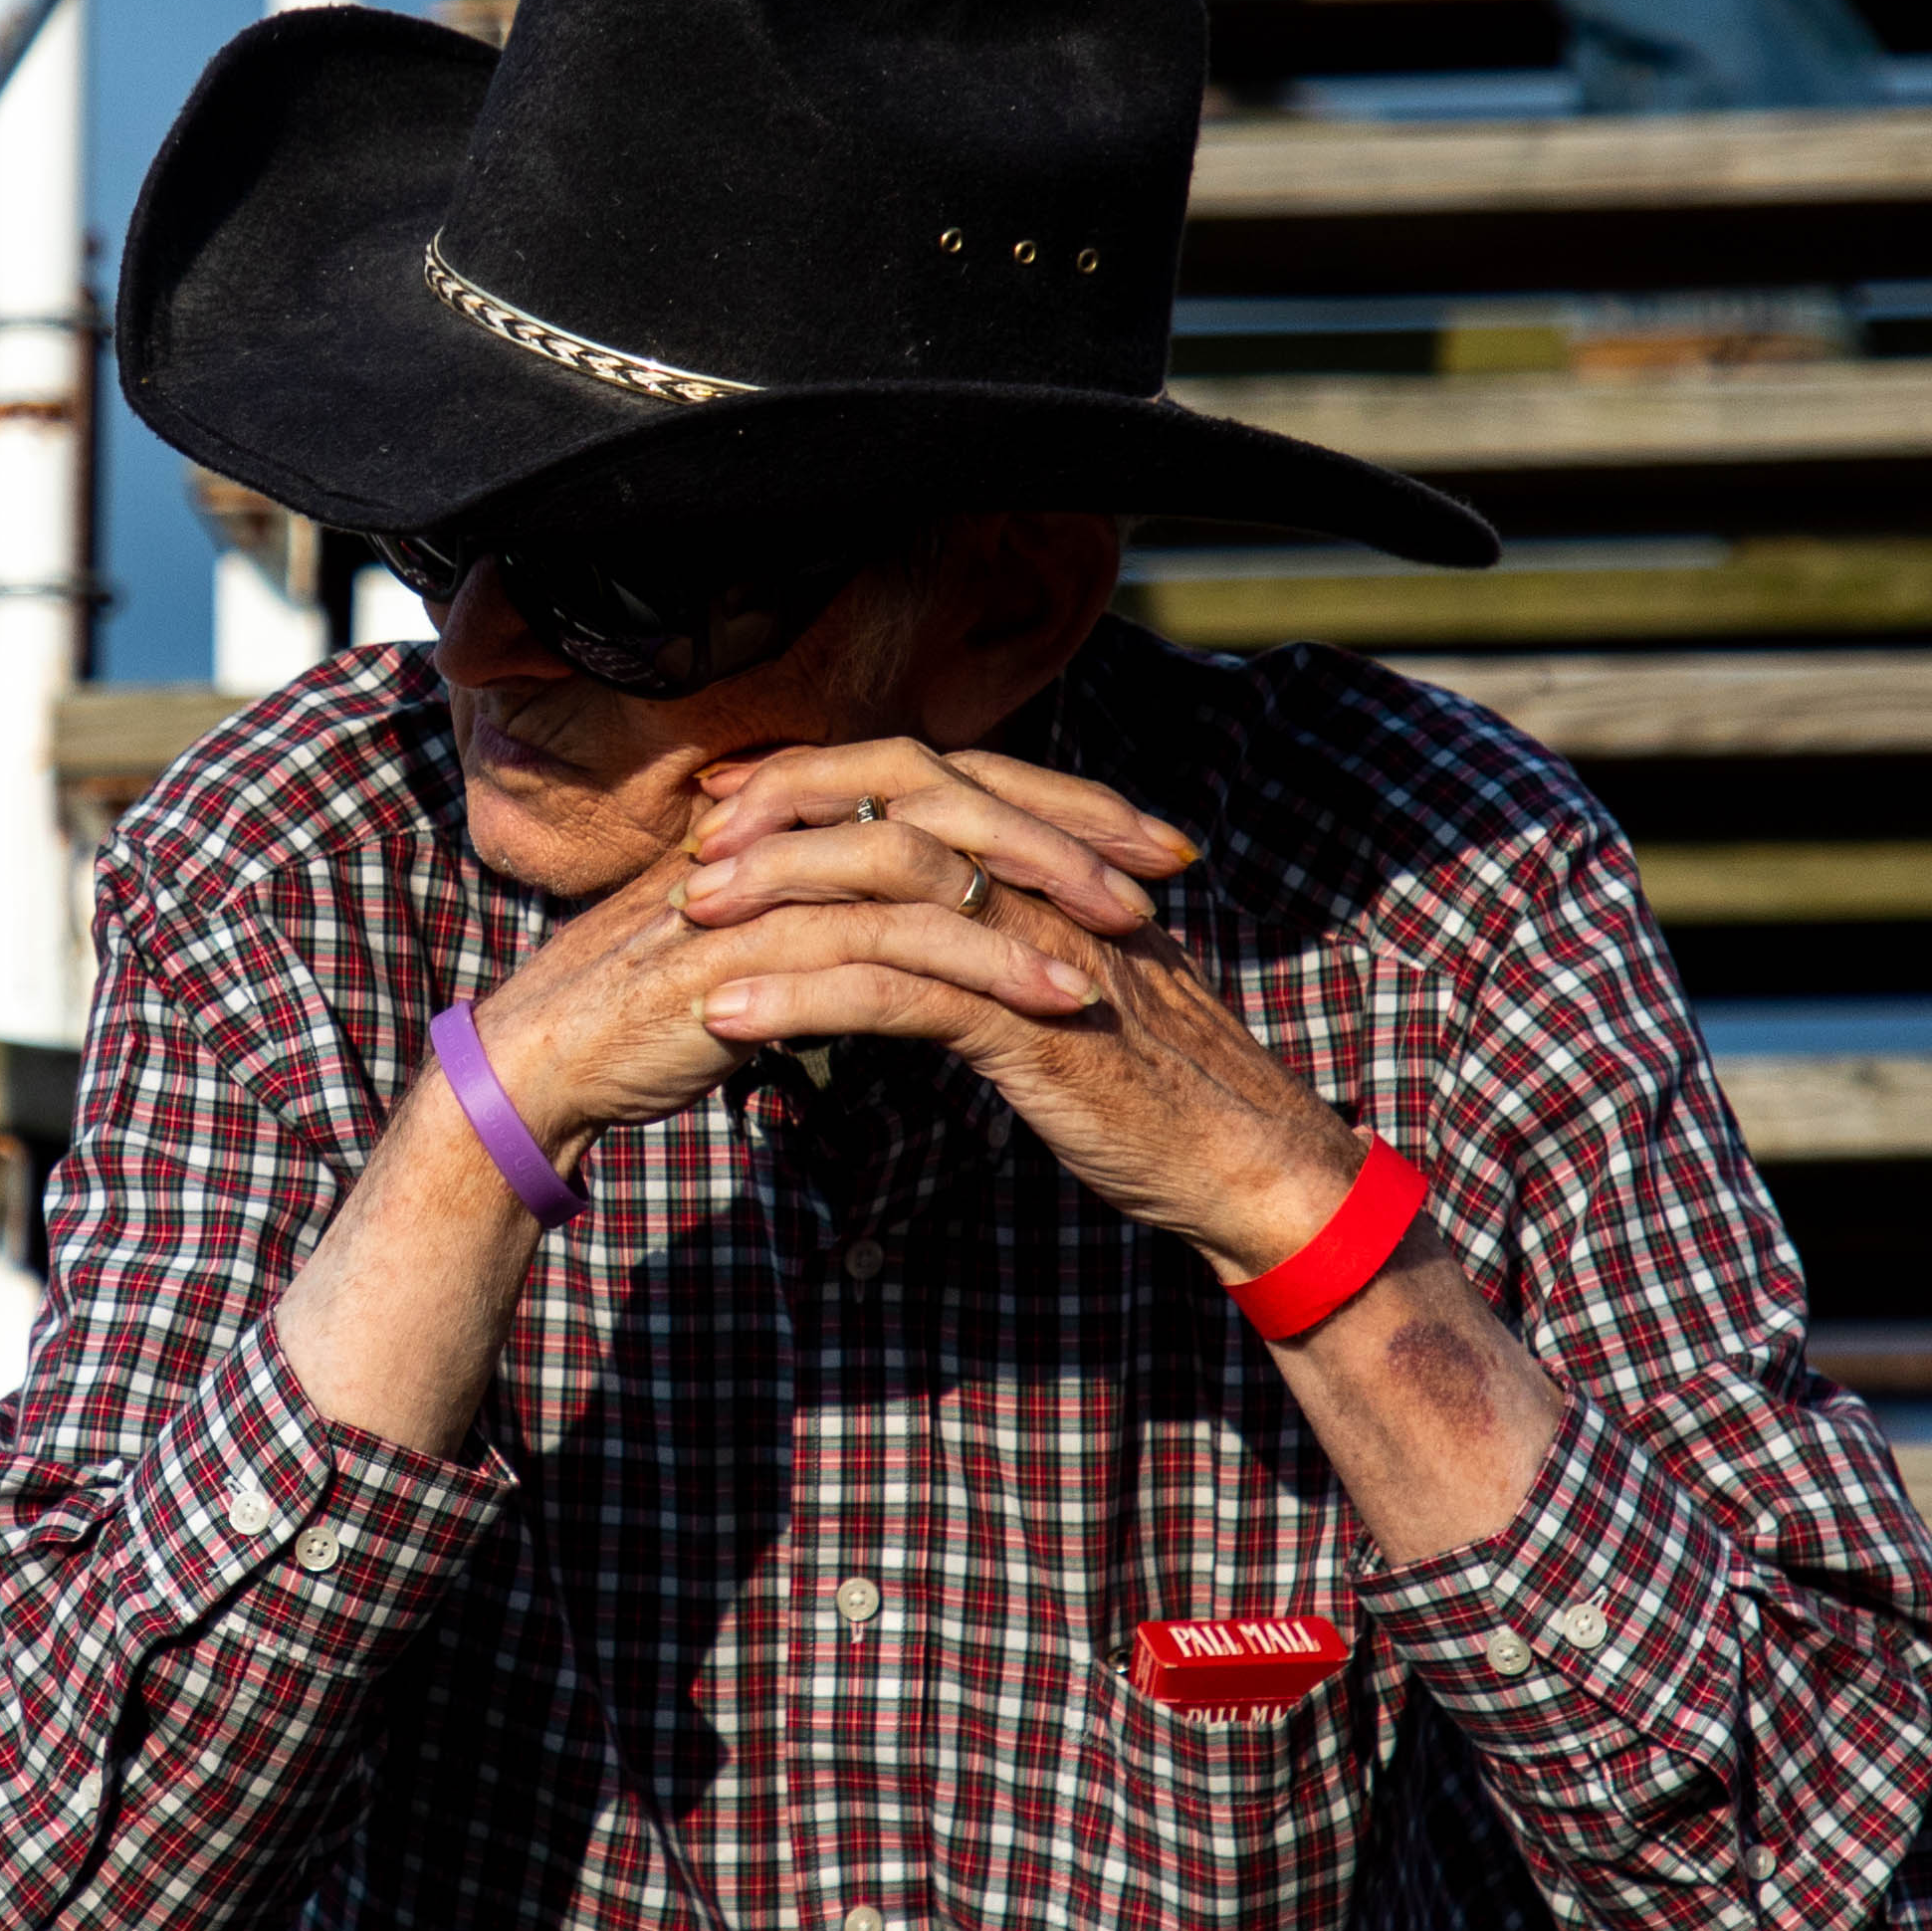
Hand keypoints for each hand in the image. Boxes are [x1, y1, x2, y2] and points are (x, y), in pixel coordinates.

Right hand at [458, 739, 1169, 1157]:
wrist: (546, 1062)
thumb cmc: (656, 1012)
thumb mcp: (774, 947)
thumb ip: (845, 916)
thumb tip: (935, 914)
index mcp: (800, 812)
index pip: (946, 778)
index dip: (1048, 798)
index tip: (1142, 835)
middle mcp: (789, 824)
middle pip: (955, 793)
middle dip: (1071, 826)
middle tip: (1166, 863)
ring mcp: (769, 878)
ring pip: (934, 860)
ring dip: (1042, 898)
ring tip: (1130, 939)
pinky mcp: (758, 946)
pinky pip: (895, 945)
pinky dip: (987, 968)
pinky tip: (1055, 1001)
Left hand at [624, 741, 1362, 1283]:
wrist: (1243, 1157)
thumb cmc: (1149, 1079)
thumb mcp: (1065, 980)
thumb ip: (998, 932)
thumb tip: (909, 916)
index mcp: (1049, 860)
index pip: (920, 774)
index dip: (817, 773)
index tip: (730, 796)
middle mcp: (1046, 880)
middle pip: (895, 800)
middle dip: (783, 810)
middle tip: (693, 845)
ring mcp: (1040, 944)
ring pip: (887, 880)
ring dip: (776, 893)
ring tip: (689, 919)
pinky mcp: (1029, 1024)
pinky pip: (896, 992)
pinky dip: (801, 998)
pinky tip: (731, 1016)